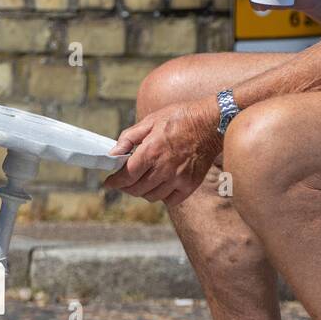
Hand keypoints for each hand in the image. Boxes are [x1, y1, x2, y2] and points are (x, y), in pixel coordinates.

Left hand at [103, 98, 220, 207]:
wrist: (211, 123)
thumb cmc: (180, 118)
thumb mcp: (150, 121)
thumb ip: (129, 137)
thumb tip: (113, 152)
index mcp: (151, 151)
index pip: (126, 176)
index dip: (114, 182)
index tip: (109, 183)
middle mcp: (163, 168)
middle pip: (136, 189)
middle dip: (126, 187)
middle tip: (124, 181)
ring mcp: (178, 179)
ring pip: (152, 197)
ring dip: (143, 192)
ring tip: (143, 181)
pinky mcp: (190, 185)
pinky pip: (170, 201)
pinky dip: (162, 196)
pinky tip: (162, 185)